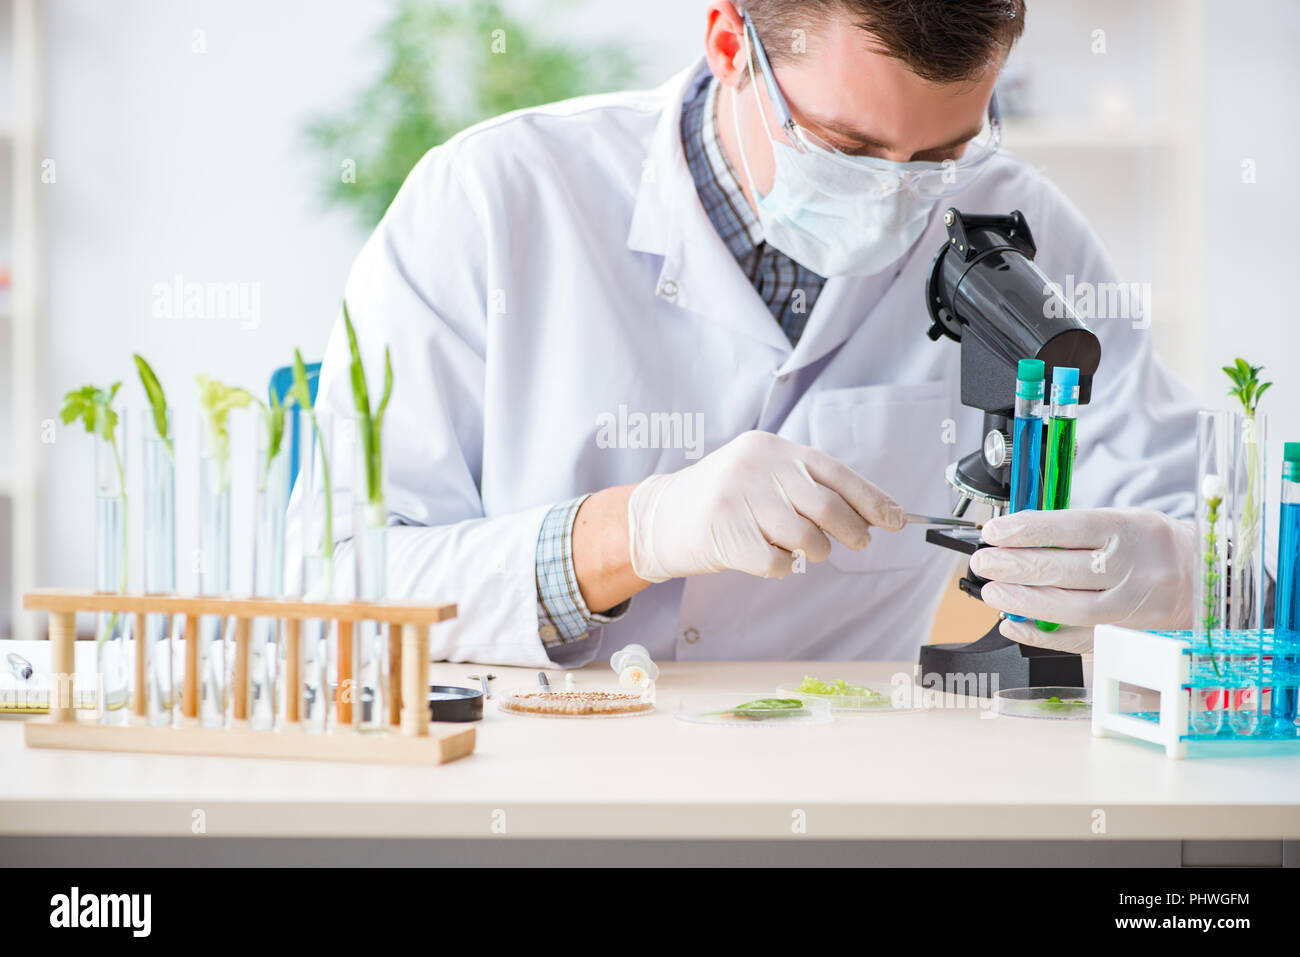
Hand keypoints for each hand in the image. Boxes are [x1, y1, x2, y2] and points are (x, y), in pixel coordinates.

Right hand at [627, 430, 904, 581]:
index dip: (871, 499)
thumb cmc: (724, 500)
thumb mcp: (763, 476)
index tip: (895, 521)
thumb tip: (872, 514)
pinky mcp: (724, 532)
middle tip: (858, 543)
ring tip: (796, 549)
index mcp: (771, 448)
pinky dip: (780, 568)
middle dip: (852, 531)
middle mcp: (756, 466)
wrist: (660, 516)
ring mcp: (738, 498)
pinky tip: (764, 557)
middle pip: (828, 507)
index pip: (835, 473)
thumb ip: (808, 487)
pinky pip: (777, 563)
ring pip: (806, 539)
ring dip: (813, 552)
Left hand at [969, 507, 1195, 652]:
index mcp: (1132, 530)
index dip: (1028, 531)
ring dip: (1024, 601)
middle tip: (984, 563)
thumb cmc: (1154, 547)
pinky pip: (1079, 640)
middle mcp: (1135, 569)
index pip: (1072, 528)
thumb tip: (1016, 539)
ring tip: (992, 592)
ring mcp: (1134, 607)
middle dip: (1016, 566)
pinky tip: (1014, 623)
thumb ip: (1075, 530)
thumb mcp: (1124, 521)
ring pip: (1072, 608)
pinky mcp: (1129, 636)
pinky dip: (1041, 635)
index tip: (994, 533)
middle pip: (1067, 570)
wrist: (1209, 582)